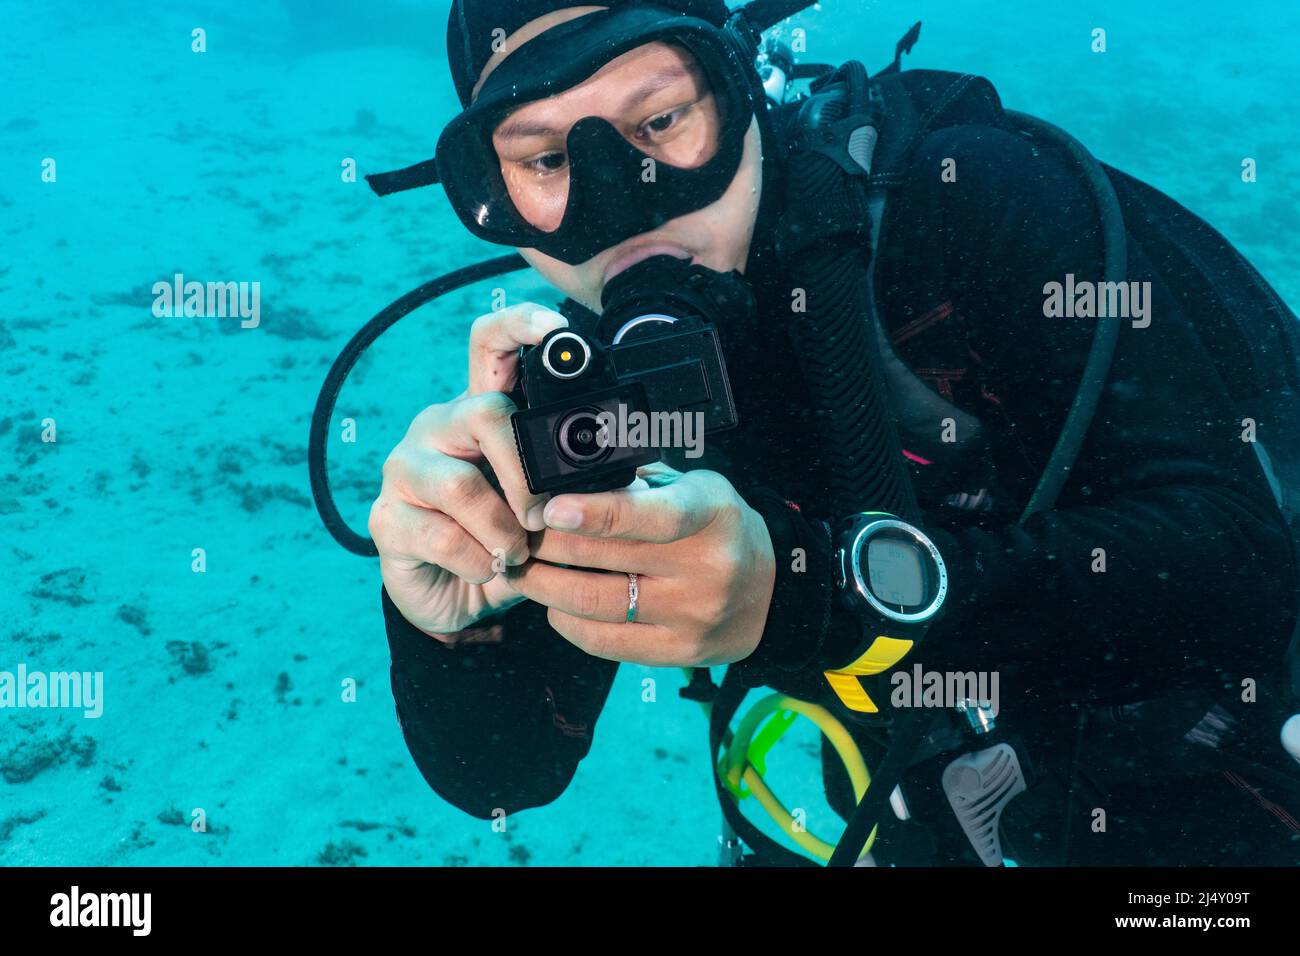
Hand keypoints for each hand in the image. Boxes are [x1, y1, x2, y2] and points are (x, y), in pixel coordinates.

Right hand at [368, 303, 567, 641]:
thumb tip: (634, 475)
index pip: (490, 345)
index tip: (557, 330)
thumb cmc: (511, 540)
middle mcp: (439, 427)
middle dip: (526, 474)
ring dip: (501, 530)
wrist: (460, 598)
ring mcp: (406, 469)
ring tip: (515, 554)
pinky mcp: (387, 518)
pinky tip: (485, 570)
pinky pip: (441, 536)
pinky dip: (478, 563)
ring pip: (459, 484)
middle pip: (483, 412)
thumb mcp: (550, 507)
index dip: (520, 326)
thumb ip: (576, 482)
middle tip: (541, 518)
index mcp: (482, 413)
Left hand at [505, 464, 776, 665]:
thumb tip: (571, 474)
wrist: (771, 593)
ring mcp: (692, 615)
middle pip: (605, 559)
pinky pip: (605, 641)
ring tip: (518, 569)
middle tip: (513, 532)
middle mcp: (705, 567)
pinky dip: (567, 621)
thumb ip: (642, 484)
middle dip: (547, 545)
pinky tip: (552, 604)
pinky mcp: (679, 653)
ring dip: (543, 585)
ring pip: (595, 603)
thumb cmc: (717, 527)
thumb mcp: (696, 488)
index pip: (650, 516)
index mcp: (710, 514)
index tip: (549, 509)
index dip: (595, 513)